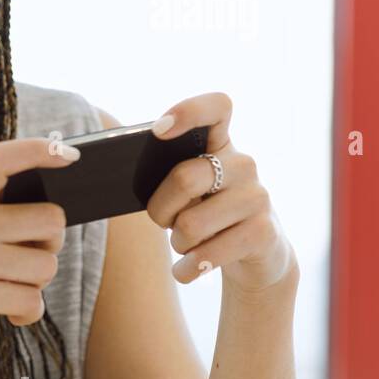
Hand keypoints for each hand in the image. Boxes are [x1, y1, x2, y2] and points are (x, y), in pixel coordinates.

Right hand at [0, 136, 79, 368]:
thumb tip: (53, 222)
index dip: (40, 149)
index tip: (71, 154)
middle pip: (50, 220)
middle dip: (50, 245)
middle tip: (29, 259)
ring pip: (46, 266)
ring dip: (35, 285)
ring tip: (7, 291)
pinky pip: (31, 300)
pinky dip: (26, 312)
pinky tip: (8, 313)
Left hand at [145, 92, 296, 292]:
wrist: (256, 252)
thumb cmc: (204, 213)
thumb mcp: (186, 191)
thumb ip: (163, 176)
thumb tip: (115, 174)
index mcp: (220, 144)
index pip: (216, 107)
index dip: (188, 111)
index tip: (158, 130)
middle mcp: (244, 164)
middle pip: (184, 178)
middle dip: (160, 210)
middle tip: (164, 221)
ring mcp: (258, 197)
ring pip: (190, 225)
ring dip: (177, 243)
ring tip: (187, 244)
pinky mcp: (263, 232)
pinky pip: (206, 254)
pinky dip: (187, 269)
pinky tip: (187, 271)